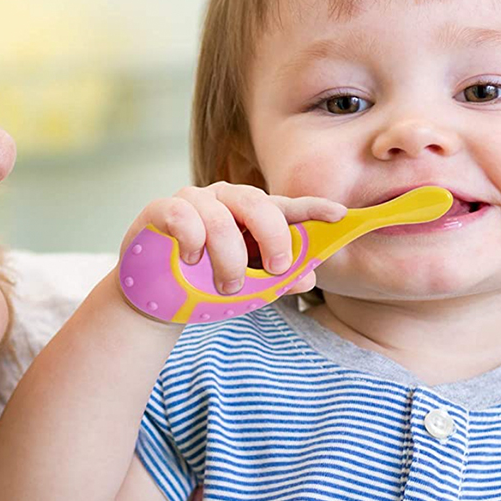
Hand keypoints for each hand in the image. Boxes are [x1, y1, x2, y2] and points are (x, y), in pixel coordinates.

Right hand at [121, 182, 345, 296]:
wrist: (159, 300)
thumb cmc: (208, 285)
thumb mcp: (251, 287)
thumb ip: (278, 280)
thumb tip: (309, 276)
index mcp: (253, 215)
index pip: (288, 207)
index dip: (314, 208)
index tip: (340, 215)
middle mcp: (227, 200)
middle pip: (259, 204)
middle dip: (273, 238)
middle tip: (277, 268)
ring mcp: (194, 201)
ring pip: (221, 220)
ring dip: (229, 259)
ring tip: (227, 286)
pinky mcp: (162, 209)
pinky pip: (184, 218)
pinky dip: (192, 243)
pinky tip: (189, 260)